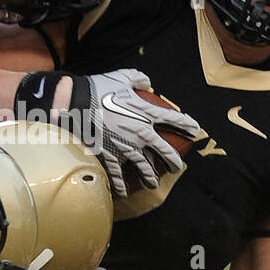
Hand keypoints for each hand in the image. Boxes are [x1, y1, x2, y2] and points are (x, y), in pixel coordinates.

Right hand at [65, 69, 201, 195]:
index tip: (195, 131)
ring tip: (153, 184)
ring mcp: (126, 148)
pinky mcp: (110, 157)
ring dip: (151, 177)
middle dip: (173, 160)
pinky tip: (124, 192)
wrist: (75, 103)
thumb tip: (147, 82)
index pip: (175, 120)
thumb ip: (138, 79)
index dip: (188, 125)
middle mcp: (141, 133)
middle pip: (165, 151)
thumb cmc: (98, 88)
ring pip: (145, 168)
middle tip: (176, 167)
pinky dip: (122, 185)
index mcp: (147, 113)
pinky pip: (118, 175)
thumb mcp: (121, 77)